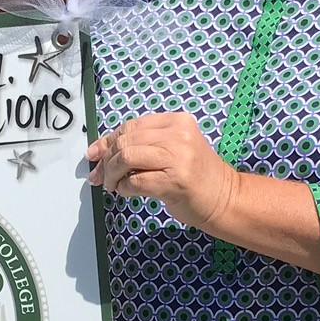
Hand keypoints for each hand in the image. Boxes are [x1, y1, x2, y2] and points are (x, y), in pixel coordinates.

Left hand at [86, 112, 241, 230]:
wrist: (225, 199)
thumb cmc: (195, 176)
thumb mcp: (173, 150)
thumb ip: (143, 144)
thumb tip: (99, 150)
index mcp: (177, 121)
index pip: (131, 126)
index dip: (107, 141)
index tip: (94, 155)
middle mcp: (178, 134)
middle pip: (126, 141)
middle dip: (107, 161)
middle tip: (100, 177)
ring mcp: (178, 157)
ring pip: (127, 158)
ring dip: (113, 175)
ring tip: (113, 185)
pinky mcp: (175, 180)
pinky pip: (136, 181)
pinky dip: (124, 188)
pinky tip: (126, 192)